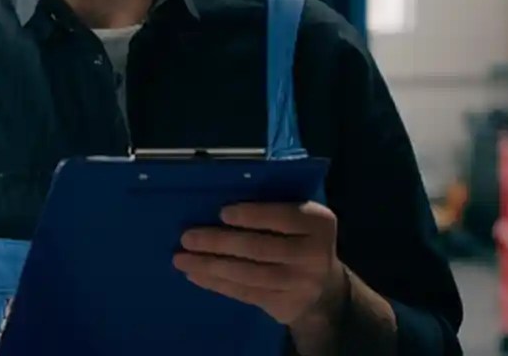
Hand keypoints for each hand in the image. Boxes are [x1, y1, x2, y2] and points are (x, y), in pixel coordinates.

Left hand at [172, 202, 347, 332]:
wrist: (324, 288)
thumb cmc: (299, 238)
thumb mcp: (299, 218)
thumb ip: (273, 208)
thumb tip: (219, 201)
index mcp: (318, 223)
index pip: (283, 217)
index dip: (253, 215)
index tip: (222, 213)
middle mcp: (313, 255)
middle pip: (260, 248)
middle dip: (219, 242)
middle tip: (187, 237)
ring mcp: (300, 284)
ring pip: (249, 275)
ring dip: (211, 266)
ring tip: (182, 259)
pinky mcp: (284, 305)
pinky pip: (245, 293)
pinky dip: (217, 284)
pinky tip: (195, 275)